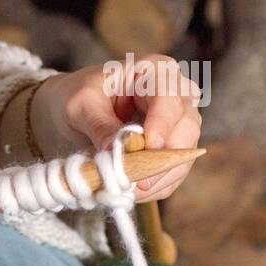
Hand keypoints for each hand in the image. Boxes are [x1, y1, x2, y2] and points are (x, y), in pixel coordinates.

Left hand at [31, 57, 201, 201]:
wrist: (79, 111)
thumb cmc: (81, 97)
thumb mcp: (81, 104)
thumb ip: (100, 125)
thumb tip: (115, 151)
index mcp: (156, 72)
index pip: (170, 98)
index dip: (161, 125)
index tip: (148, 148)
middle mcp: (177, 95)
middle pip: (186, 129)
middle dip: (162, 159)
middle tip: (136, 181)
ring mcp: (178, 125)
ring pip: (184, 156)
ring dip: (158, 179)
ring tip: (128, 190)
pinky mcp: (172, 151)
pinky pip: (173, 175)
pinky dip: (155, 188)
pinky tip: (133, 193)